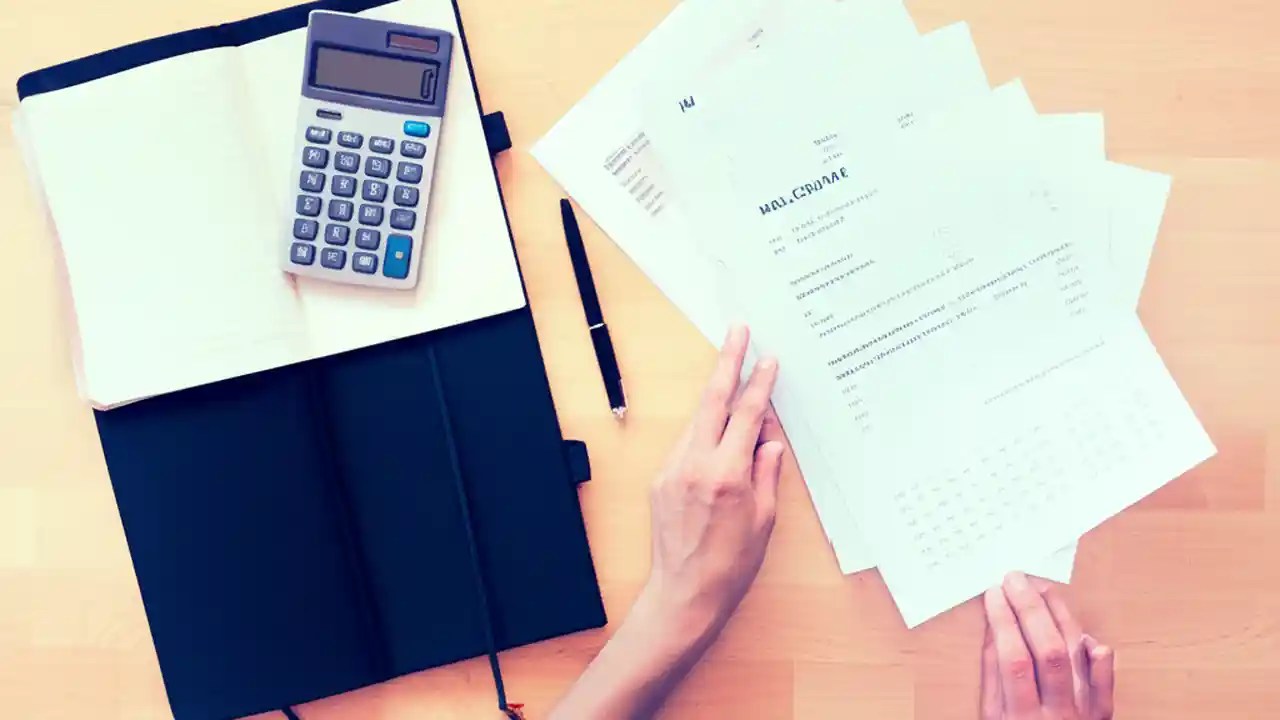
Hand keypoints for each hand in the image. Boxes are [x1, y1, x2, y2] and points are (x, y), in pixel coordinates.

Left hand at [643, 325, 784, 629]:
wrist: (684, 594)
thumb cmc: (731, 564)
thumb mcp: (764, 519)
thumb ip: (766, 472)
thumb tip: (770, 440)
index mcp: (726, 474)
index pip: (747, 416)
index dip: (760, 384)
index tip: (768, 360)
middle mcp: (695, 465)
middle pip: (712, 400)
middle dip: (727, 362)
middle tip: (738, 330)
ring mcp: (672, 471)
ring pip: (698, 422)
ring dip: (716, 403)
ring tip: (736, 387)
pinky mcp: (660, 481)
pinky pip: (686, 446)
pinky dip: (704, 436)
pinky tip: (718, 441)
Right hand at [981, 573, 1115, 719]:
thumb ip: (993, 679)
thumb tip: (993, 631)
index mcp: (1021, 718)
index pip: (1013, 658)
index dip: (1003, 621)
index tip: (993, 593)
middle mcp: (1056, 714)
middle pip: (1048, 650)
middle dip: (1029, 609)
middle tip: (1015, 579)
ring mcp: (1084, 714)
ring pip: (1077, 657)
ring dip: (1060, 618)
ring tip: (1043, 591)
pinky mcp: (1102, 715)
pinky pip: (1106, 683)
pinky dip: (1098, 657)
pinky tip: (1086, 635)